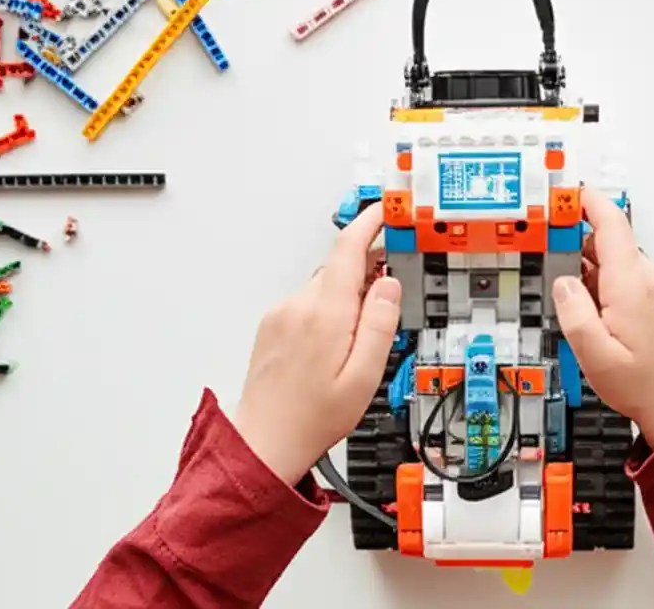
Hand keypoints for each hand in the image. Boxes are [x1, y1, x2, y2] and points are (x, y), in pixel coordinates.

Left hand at [234, 204, 401, 485]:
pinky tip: (333, 347)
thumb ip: (381, 325)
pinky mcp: (271, 326)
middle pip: (339, 268)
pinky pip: (308, 303)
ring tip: (358, 341)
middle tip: (389, 294)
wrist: (264, 442)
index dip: (371, 223)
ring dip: (347, 298)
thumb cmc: (312, 417)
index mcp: (325, 314)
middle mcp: (298, 306)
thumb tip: (389, 285)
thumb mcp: (364, 376)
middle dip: (367, 272)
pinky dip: (327, 311)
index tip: (387, 210)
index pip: (349, 249)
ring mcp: (280, 315)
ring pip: (324, 287)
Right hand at [551, 188, 653, 447]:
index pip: (610, 224)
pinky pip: (627, 278)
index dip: (588, 202)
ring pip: (616, 263)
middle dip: (578, 252)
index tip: (567, 193)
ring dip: (592, 275)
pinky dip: (607, 287)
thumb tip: (563, 282)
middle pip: (608, 243)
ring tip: (580, 311)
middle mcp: (650, 278)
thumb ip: (573, 310)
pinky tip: (598, 318)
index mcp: (632, 283)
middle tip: (554, 270)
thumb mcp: (593, 352)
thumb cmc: (643, 384)